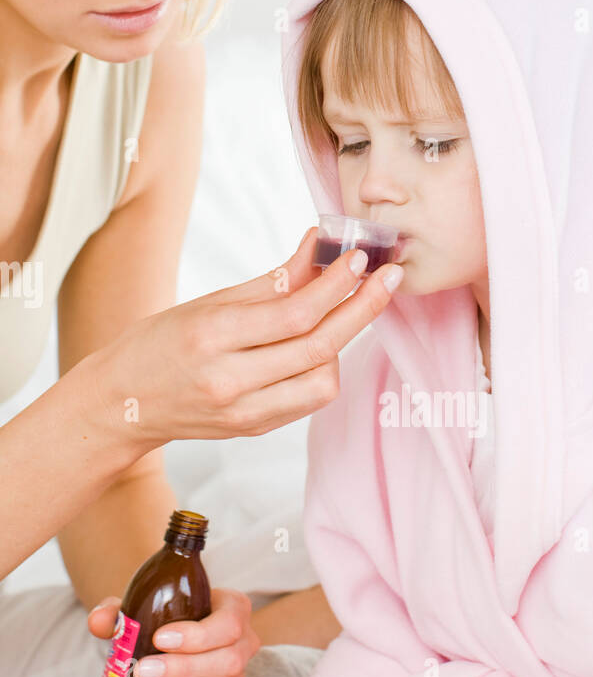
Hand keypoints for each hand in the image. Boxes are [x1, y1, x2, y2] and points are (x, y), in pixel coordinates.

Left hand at [88, 586, 259, 676]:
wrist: (166, 640)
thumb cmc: (161, 616)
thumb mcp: (142, 606)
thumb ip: (118, 611)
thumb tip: (99, 623)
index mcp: (233, 609)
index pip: (228, 624)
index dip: (198, 635)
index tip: (158, 639)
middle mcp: (243, 645)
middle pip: (228, 662)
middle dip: (184, 670)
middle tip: (142, 670)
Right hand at [90, 227, 402, 449]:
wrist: (121, 404)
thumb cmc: (159, 344)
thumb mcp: (208, 303)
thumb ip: (271, 282)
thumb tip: (320, 246)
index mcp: (211, 338)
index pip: (294, 313)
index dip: (337, 285)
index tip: (362, 258)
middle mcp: (229, 381)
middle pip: (318, 347)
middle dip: (362, 310)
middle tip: (389, 279)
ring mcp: (244, 412)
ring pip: (322, 380)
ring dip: (344, 344)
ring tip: (344, 313)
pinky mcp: (254, 430)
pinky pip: (308, 399)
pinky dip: (324, 369)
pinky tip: (322, 345)